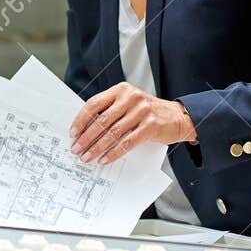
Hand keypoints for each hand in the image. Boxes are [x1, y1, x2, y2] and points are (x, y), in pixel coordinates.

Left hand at [68, 82, 197, 163]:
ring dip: (97, 147)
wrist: (177, 117)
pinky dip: (114, 153)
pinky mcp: (151, 126)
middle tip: (76, 150)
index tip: (72, 133)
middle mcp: (130, 97)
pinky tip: (105, 160)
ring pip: (113, 133)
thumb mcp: (128, 104)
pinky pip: (127, 142)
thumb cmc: (147, 112)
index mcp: (120, 90)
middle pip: (101, 120)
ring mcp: (142, 111)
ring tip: (88, 157)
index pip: (94, 104)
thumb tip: (84, 129)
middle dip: (86, 137)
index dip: (81, 120)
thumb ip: (110, 110)